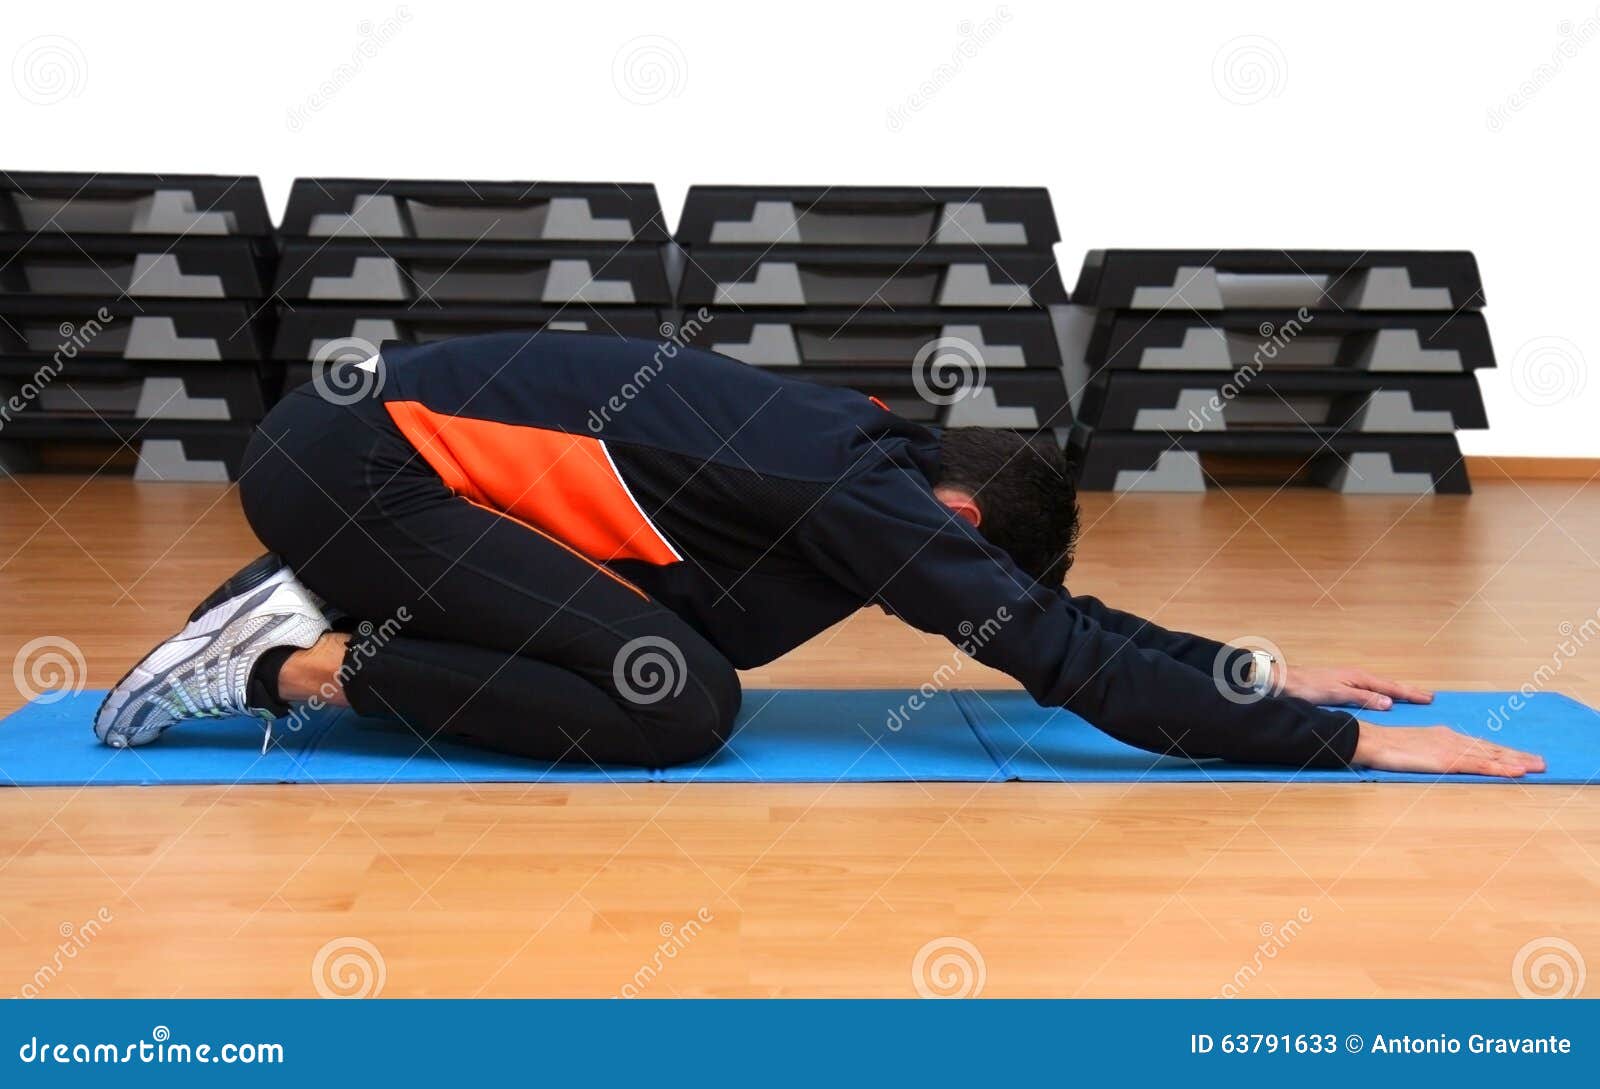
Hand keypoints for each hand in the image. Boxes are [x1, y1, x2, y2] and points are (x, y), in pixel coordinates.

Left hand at [1279, 665, 1432, 710]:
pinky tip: (1382, 696)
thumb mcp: (1338, 694)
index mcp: (1359, 678)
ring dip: (1397, 690)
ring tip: (1411, 695)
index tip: (1428, 698)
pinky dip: (1383, 691)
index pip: (1391, 687)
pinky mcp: (1342, 683)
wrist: (1286, 681)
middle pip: (1389, 684)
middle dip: (1408, 690)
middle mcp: (1357, 676)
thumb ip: (1364, 698)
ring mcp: (1350, 678)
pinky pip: (1370, 687)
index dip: (1410, 694)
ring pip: (1380, 685)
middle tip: (1428, 696)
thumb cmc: (1309, 687)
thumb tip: (1390, 702)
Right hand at [1354, 721, 1544, 778]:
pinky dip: (1500, 767)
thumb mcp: (1410, 748)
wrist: (1372, 741)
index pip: (1478, 744)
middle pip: (1490, 747)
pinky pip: (1480, 764)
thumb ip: (1427, 752)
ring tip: (1537, 766)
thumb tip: (1434, 759)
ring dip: (1516, 760)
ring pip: (1491, 755)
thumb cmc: (1384, 746)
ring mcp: (1451, 748)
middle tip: (1539, 762)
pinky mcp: (1447, 760)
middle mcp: (1451, 739)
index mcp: (1443, 736)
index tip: (1518, 756)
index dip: (1500, 751)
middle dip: (1516, 755)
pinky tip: (1516, 771)